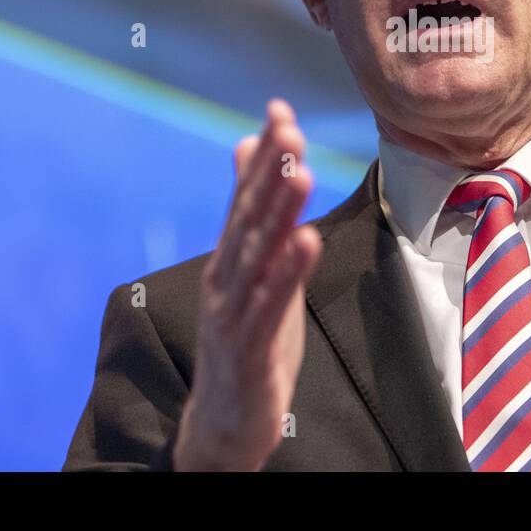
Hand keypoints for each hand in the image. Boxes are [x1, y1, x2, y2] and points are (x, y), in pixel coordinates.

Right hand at [173, 98, 322, 470]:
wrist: (225, 420)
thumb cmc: (243, 339)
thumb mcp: (251, 270)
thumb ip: (251, 212)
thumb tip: (247, 149)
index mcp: (229, 258)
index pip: (246, 196)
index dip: (264, 154)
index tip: (281, 110)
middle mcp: (225, 277)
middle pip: (250, 217)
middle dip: (271, 171)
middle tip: (289, 128)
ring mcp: (233, 311)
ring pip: (258, 254)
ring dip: (279, 211)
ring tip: (301, 171)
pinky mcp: (248, 347)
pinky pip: (268, 304)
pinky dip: (286, 272)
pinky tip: (305, 241)